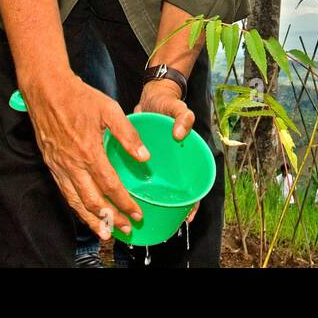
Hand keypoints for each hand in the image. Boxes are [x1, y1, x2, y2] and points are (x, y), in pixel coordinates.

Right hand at [21, 72, 147, 239]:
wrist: (47, 90)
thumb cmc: (79, 97)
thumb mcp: (109, 109)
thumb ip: (128, 135)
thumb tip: (144, 157)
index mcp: (89, 151)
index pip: (110, 186)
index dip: (124, 203)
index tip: (137, 214)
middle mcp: (72, 164)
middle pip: (93, 201)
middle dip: (110, 219)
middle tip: (125, 229)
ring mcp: (59, 166)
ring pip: (75, 202)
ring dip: (91, 219)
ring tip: (104, 232)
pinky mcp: (51, 164)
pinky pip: (64, 192)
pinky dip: (76, 206)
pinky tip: (85, 211)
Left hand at [135, 78, 200, 222]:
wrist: (151, 95)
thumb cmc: (168, 103)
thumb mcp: (177, 108)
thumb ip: (183, 117)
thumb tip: (180, 133)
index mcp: (185, 158)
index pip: (194, 185)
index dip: (193, 203)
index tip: (188, 218)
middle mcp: (171, 165)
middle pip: (174, 192)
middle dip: (169, 209)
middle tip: (157, 221)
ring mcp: (156, 165)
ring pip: (155, 188)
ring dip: (149, 201)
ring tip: (138, 215)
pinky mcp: (140, 161)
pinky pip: (138, 178)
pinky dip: (133, 187)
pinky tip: (122, 195)